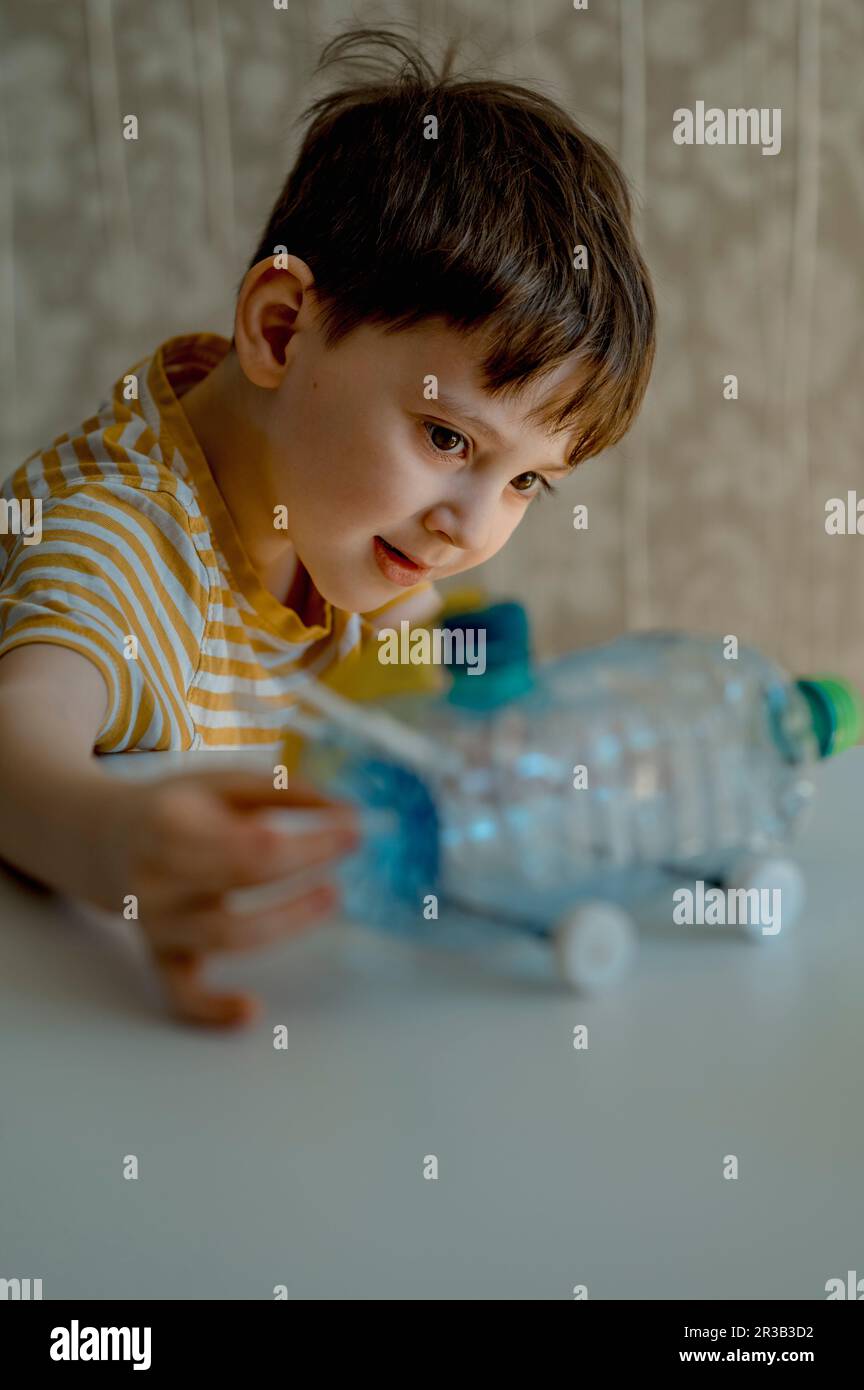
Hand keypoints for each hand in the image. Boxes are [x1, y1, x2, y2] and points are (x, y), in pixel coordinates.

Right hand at [92, 768, 359, 1027]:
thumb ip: (285, 792)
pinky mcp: (159, 957)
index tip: (351, 831)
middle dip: (301, 870)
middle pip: (239, 883)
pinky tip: (250, 1010)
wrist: (109, 842)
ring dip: (285, 923)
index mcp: (169, 824)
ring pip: (224, 937)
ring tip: (328, 899)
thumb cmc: (179, 808)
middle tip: (345, 861)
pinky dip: (212, 1010)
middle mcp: (155, 876)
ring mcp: (155, 923)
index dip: (310, 842)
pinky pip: (182, 994)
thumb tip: (349, 813)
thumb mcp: (223, 783)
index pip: (252, 841)